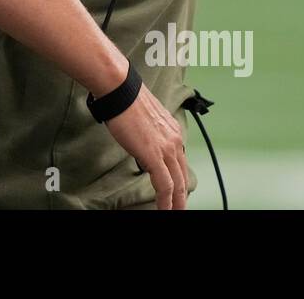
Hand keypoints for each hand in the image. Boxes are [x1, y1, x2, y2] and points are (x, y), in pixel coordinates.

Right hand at [103, 82, 188, 208]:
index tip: (176, 188)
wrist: (120, 90)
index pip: (179, 160)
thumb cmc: (125, 98)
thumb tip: (140, 140)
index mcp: (172, 130)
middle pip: (183, 174)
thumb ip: (147, 131)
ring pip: (178, 183)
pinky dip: (166, 201)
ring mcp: (167, 148)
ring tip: (174, 212)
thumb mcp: (142, 116)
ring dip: (177, 202)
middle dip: (183, 194)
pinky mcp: (155, 156)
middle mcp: (174, 139)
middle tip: (181, 207)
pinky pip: (165, 185)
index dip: (178, 176)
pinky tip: (165, 209)